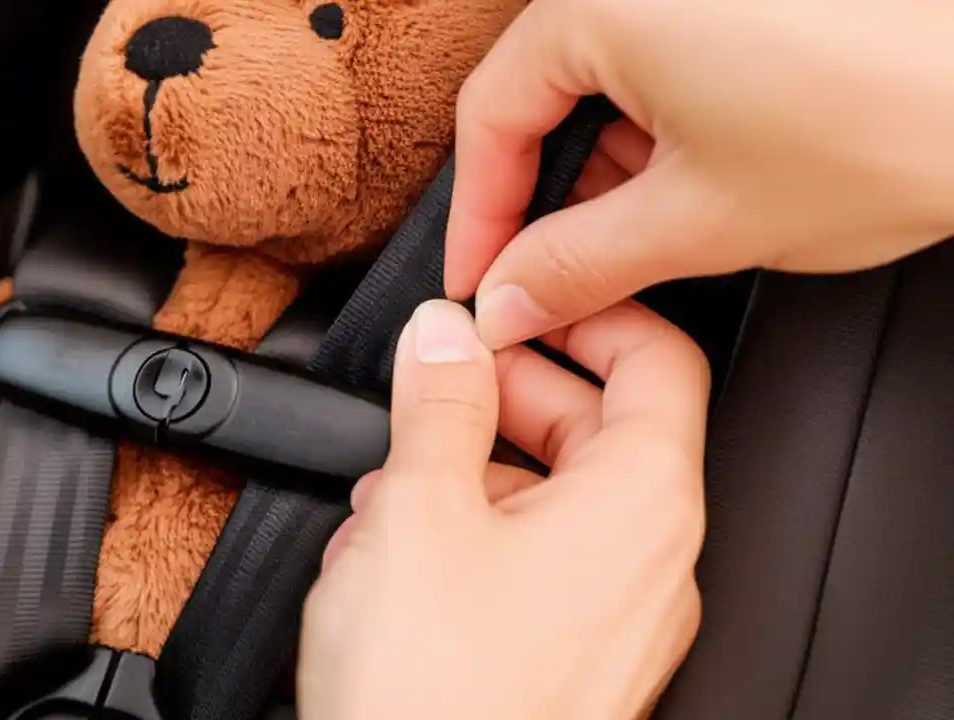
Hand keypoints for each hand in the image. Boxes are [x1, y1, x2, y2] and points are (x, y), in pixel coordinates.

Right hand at [297, 300, 709, 719]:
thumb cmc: (436, 694)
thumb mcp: (421, 511)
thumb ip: (439, 402)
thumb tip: (445, 334)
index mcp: (641, 505)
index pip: (657, 359)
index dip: (585, 311)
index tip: (515, 300)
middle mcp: (650, 561)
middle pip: (600, 427)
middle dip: (507, 396)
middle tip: (432, 387)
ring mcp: (617, 618)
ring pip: (557, 498)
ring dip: (474, 471)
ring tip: (391, 490)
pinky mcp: (573, 659)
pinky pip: (538, 565)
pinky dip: (476, 536)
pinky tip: (398, 556)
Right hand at [445, 0, 953, 346]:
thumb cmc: (891, 127)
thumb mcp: (698, 223)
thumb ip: (575, 268)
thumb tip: (506, 299)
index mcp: (609, 5)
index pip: (493, 116)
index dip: (480, 216)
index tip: (482, 281)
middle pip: (543, 96)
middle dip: (546, 199)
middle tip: (548, 279)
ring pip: (606, 81)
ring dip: (606, 171)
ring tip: (637, 241)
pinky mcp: (745, 1)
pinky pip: (664, 58)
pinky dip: (659, 130)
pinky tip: (688, 185)